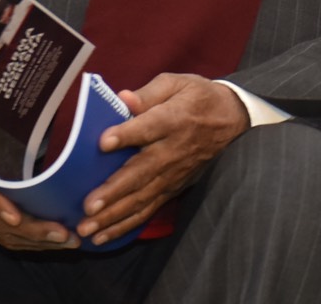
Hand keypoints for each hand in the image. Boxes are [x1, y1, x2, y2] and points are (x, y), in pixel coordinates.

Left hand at [75, 73, 248, 244]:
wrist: (233, 120)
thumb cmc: (198, 98)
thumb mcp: (178, 84)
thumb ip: (149, 93)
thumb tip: (122, 99)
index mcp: (174, 119)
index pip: (149, 128)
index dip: (127, 135)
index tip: (103, 143)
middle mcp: (173, 150)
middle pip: (142, 171)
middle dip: (115, 190)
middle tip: (89, 206)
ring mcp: (173, 174)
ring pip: (142, 197)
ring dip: (115, 214)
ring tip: (88, 228)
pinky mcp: (173, 188)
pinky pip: (149, 210)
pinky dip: (126, 225)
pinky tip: (104, 236)